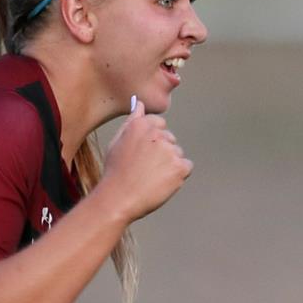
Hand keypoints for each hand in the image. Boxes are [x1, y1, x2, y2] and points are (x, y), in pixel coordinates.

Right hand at [101, 97, 191, 222]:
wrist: (118, 198)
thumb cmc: (116, 172)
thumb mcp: (117, 142)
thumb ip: (132, 121)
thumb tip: (139, 104)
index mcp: (141, 125)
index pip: (159, 123)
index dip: (153, 141)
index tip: (144, 154)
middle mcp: (156, 134)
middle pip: (170, 140)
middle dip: (162, 152)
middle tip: (145, 169)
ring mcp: (170, 150)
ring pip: (178, 154)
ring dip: (170, 165)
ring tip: (151, 178)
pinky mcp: (180, 167)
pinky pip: (187, 167)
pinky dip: (178, 176)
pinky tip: (161, 183)